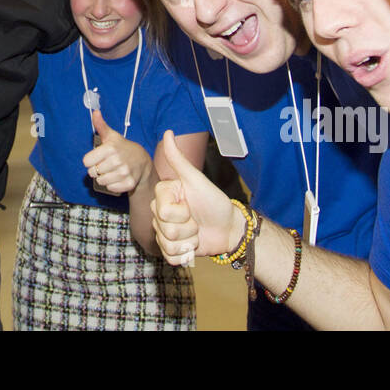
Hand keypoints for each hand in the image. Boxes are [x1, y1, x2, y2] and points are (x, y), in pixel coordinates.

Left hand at [82, 109, 151, 194]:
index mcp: (110, 148)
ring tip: (111, 170)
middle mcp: (117, 160)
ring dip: (104, 177)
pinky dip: (112, 185)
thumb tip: (95, 112)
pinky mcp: (128, 183)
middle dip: (97, 169)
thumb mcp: (111, 136)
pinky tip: (118, 177)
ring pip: (101, 181)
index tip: (97, 157)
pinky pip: (110, 188)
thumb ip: (100, 125)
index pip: (86, 161)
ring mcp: (124, 173)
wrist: (142, 161)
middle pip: (93, 172)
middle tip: (105, 164)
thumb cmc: (122, 147)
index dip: (90, 160)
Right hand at [150, 132, 244, 265]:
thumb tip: (168, 132)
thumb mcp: (196, 180)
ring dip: (189, 242)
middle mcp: (160, 214)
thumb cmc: (214, 201)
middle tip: (196, 219)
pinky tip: (193, 246)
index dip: (182, 213)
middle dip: (187, 227)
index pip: (163, 212)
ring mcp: (164, 233)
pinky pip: (171, 258)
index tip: (191, 205)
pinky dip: (186, 255)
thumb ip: (178, 159)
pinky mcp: (172, 251)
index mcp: (163, 196)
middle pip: (165, 230)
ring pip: (168, 245)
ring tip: (197, 232)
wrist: (229, 227)